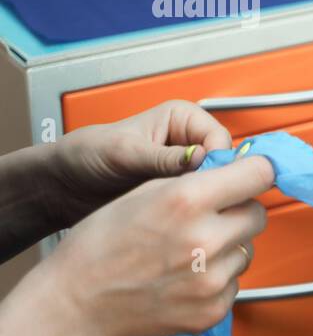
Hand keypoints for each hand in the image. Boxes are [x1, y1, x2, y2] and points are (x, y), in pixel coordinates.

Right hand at [35, 154, 273, 335]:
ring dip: (227, 248)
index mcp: (187, 201)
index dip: (257, 171)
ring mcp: (212, 280)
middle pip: (258, 214)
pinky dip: (216, 279)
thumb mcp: (142, 193)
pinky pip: (234, 283)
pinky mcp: (213, 309)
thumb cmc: (98, 247)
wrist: (76, 303)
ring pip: (247, 251)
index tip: (256, 174)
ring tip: (187, 252)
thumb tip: (232, 171)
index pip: (259, 174)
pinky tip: (183, 277)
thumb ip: (193, 180)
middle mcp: (206, 240)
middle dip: (239, 212)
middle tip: (210, 217)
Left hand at [47, 100, 232, 228]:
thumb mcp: (125, 152)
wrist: (66, 185)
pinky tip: (177, 217)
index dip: (218, 162)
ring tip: (181, 208)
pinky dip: (191, 211)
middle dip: (211, 183)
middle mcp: (189, 143)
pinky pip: (199, 203)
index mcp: (183, 119)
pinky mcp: (180, 193)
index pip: (220, 139)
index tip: (208, 180)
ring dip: (201, 199)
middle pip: (223, 165)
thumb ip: (162, 156)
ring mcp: (186, 170)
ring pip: (213, 186)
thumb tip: (200, 159)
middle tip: (196, 199)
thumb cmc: (85, 154)